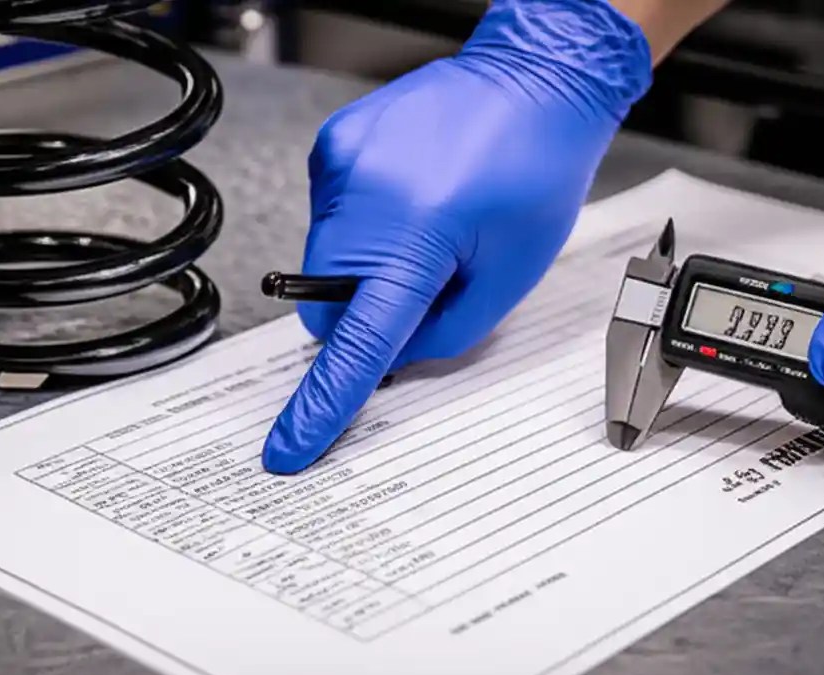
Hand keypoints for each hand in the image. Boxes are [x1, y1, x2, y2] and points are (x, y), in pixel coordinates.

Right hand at [261, 0, 653, 473]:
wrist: (532, 80)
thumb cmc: (535, 168)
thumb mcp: (507, 275)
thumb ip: (445, 331)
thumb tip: (392, 354)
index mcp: (413, 238)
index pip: (356, 343)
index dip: (322, 404)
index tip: (289, 446)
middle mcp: (362, 198)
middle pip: (326, 306)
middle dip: (365, 314)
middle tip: (423, 286)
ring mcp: (339, 166)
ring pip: (323, 264)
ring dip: (365, 267)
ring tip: (429, 225)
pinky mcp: (331, 147)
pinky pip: (328, 218)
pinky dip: (360, 228)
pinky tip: (409, 198)